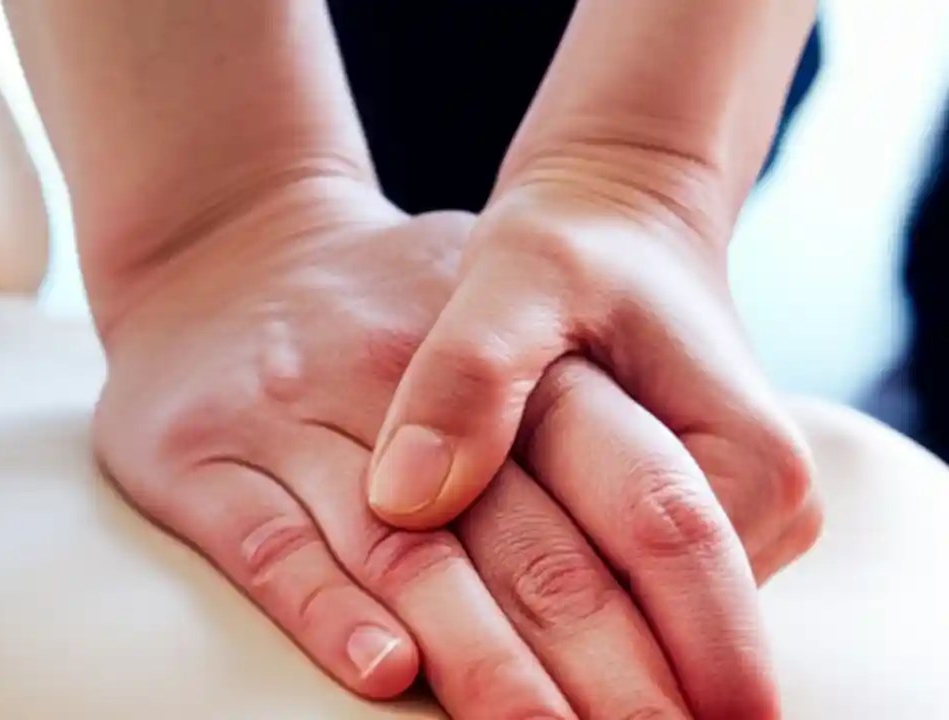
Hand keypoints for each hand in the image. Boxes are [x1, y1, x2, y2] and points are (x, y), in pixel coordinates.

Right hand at [92, 177, 694, 717]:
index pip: (634, 490)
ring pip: (406, 557)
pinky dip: (329, 614)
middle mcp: (406, 373)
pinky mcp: (200, 450)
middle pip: (531, 546)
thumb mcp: (514, 301)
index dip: (698, 611)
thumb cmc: (398, 302)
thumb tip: (725, 564)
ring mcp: (297, 410)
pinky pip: (270, 544)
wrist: (229, 236)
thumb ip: (607, 425)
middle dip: (610, 675)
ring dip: (485, 667)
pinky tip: (386, 675)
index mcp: (515, 347)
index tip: (738, 708)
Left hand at [368, 180, 822, 716]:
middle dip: (608, 711)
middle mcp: (760, 505)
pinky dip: (583, 651)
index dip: (600, 677)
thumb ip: (471, 377)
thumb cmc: (572, 247)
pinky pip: (638, 603)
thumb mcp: (517, 280)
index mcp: (740, 455)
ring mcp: (730, 523)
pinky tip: (521, 692)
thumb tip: (406, 497)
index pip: (674, 592)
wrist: (615, 225)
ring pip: (660, 636)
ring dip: (592, 697)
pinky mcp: (690, 524)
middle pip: (682, 646)